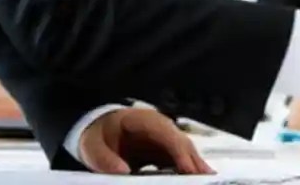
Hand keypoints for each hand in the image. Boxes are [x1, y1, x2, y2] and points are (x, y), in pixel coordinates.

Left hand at [78, 107, 213, 175]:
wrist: (98, 129)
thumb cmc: (97, 135)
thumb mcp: (93, 146)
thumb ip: (105, 159)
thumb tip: (123, 172)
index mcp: (143, 120)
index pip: (167, 135)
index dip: (179, 152)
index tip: (188, 170)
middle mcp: (158, 126)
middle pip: (182, 142)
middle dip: (194, 161)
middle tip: (206, 179)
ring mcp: (163, 137)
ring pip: (184, 150)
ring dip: (194, 165)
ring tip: (206, 181)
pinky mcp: (162, 149)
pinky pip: (178, 158)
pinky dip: (186, 169)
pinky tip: (193, 179)